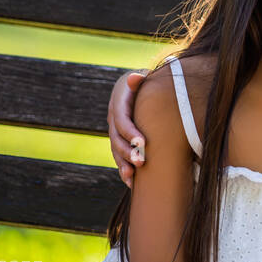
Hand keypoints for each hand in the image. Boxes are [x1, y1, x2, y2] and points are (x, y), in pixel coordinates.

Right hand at [109, 70, 148, 188]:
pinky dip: (124, 170)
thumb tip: (135, 78)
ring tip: (132, 177)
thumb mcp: (143, 77)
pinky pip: (119, 157)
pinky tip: (131, 184)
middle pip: (117, 139)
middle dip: (128, 152)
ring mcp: (116, 131)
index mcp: (119, 104)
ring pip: (116, 151)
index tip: (142, 142)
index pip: (122, 120)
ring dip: (123, 164)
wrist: (138, 85)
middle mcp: (114, 119)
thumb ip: (140, 79)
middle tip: (141, 162)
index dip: (130, 132)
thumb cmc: (147, 82)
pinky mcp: (121, 141)